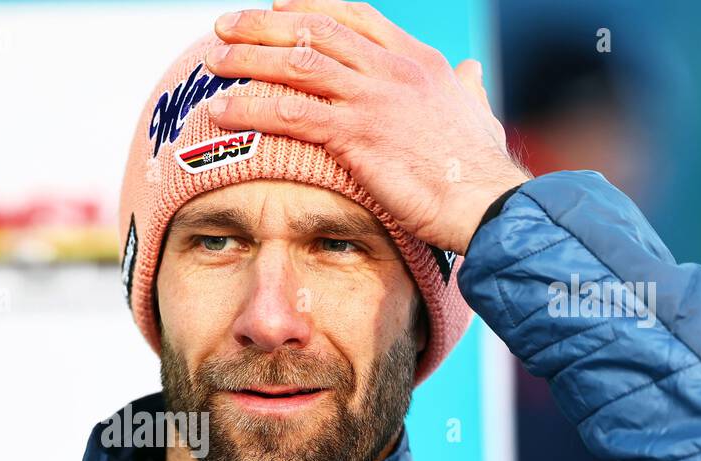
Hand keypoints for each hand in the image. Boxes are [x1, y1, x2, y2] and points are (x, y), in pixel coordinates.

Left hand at [206, 0, 530, 253]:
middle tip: (225, 25)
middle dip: (264, 25)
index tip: (278, 8)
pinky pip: (291, 114)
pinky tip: (224, 110)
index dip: (310, 10)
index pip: (354, 18)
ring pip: (298, 65)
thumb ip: (468, 89)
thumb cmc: (481, 170)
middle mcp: (393, 70)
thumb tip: (472, 72)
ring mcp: (373, 100)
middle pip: (316, 32)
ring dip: (249, 59)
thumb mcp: (479, 115)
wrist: (487, 202)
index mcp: (418, 61)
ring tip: (214, 60)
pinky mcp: (356, 136)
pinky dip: (253, 109)